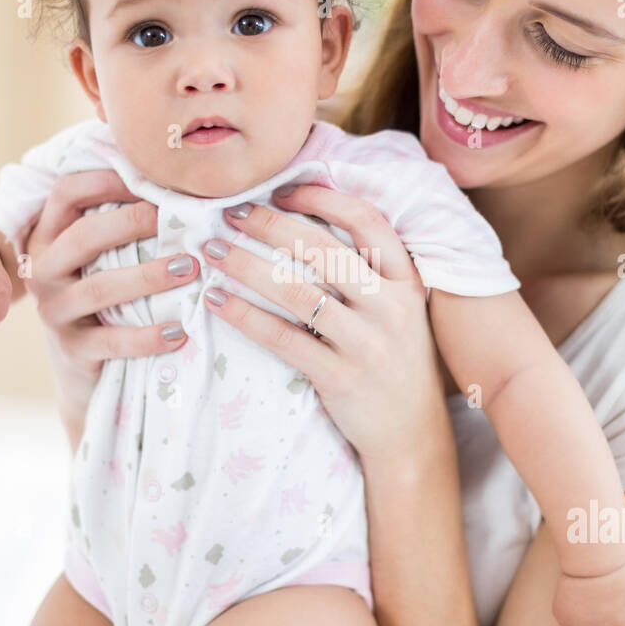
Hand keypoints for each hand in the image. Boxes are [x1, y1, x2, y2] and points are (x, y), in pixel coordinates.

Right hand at [22, 170, 200, 445]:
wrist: (90, 366)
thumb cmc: (108, 295)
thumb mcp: (104, 257)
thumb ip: (123, 223)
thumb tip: (177, 182)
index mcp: (49, 237)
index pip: (67, 193)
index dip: (106, 180)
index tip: (152, 180)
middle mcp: (43, 271)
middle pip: (83, 236)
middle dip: (132, 224)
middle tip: (178, 223)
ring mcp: (54, 312)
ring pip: (99, 288)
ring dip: (149, 276)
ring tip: (191, 268)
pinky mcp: (72, 350)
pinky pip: (111, 341)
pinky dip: (147, 336)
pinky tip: (179, 331)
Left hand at [199, 183, 445, 463]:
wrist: (412, 436)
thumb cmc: (395, 363)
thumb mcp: (400, 310)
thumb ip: (368, 272)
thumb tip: (306, 224)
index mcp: (405, 281)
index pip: (366, 220)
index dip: (321, 198)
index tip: (281, 190)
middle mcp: (390, 307)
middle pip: (323, 249)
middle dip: (269, 224)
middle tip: (229, 212)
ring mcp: (366, 343)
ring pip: (296, 291)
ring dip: (246, 265)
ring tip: (211, 250)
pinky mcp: (340, 378)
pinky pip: (283, 339)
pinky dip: (245, 316)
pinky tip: (216, 302)